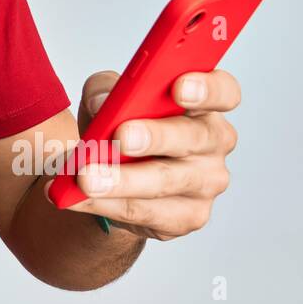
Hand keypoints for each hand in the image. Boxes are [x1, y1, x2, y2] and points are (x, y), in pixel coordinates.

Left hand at [45, 69, 240, 240]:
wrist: (109, 173)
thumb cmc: (118, 124)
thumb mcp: (107, 97)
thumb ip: (105, 90)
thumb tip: (102, 103)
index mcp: (202, 103)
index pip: (223, 91)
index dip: (207, 89)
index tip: (179, 87)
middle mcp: (213, 142)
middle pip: (194, 137)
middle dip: (156, 136)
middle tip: (121, 136)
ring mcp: (205, 182)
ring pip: (166, 181)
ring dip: (122, 180)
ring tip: (86, 177)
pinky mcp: (187, 216)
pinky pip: (146, 211)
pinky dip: (107, 204)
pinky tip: (80, 198)